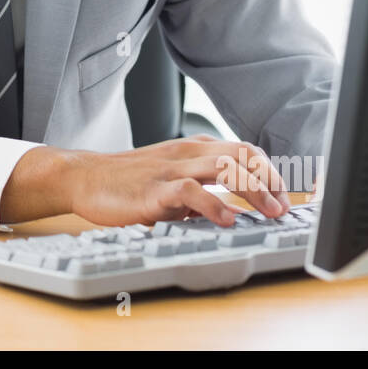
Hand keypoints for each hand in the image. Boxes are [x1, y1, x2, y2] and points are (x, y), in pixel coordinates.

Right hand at [64, 133, 292, 227]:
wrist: (85, 178)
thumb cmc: (127, 180)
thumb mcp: (171, 176)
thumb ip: (200, 186)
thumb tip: (231, 207)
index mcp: (193, 149)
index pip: (244, 150)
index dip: (269, 171)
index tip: (283, 195)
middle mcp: (187, 154)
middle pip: (242, 155)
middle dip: (269, 181)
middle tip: (282, 208)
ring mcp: (171, 170)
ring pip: (224, 168)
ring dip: (253, 190)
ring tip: (268, 212)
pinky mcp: (154, 190)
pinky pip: (191, 192)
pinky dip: (214, 205)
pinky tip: (228, 220)